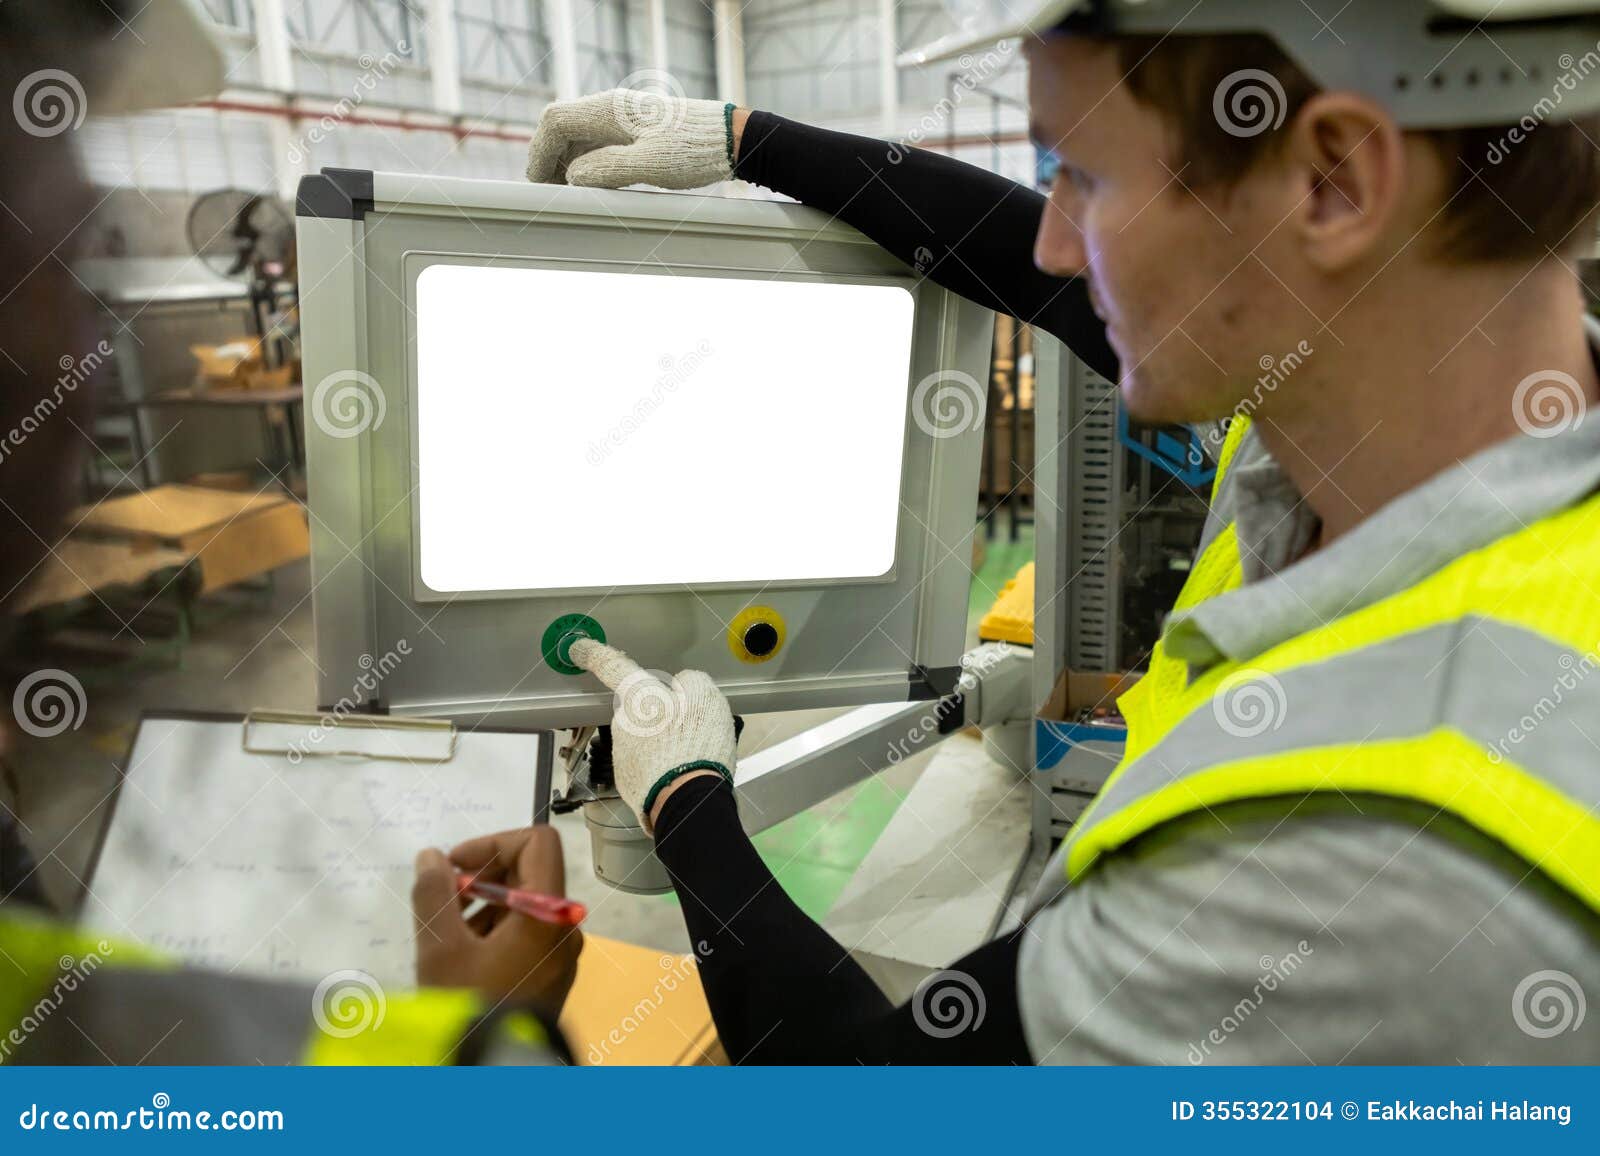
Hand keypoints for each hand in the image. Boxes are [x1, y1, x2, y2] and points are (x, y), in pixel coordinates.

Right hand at [412, 826, 582, 1013]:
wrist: (493, 1072)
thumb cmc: (468, 1006)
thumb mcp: (440, 947)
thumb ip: (434, 893)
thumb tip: (432, 857)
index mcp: (549, 913)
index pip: (538, 842)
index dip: (494, 843)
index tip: (455, 866)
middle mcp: (565, 928)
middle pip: (531, 872)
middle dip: (483, 874)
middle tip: (443, 896)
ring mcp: (561, 954)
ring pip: (527, 903)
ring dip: (485, 901)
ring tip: (446, 926)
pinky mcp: (551, 975)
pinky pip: (528, 932)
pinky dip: (496, 927)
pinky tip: (461, 951)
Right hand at [526, 89, 734, 189]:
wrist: (730, 139)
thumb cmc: (694, 150)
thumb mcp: (649, 165)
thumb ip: (607, 170)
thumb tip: (572, 177)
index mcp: (609, 110)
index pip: (555, 121)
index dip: (539, 151)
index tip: (536, 182)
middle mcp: (610, 109)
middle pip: (562, 128)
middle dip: (548, 159)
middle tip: (549, 194)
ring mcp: (621, 120)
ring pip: (578, 138)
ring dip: (566, 163)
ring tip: (566, 195)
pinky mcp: (634, 132)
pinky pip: (597, 144)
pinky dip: (586, 164)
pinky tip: (591, 186)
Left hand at [568, 639, 736, 829]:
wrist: (686, 803)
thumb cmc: (696, 748)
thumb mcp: (707, 699)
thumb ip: (691, 683)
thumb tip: (682, 686)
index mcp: (639, 698)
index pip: (614, 667)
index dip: (595, 653)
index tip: (577, 648)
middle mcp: (622, 723)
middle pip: (640, 708)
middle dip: (659, 715)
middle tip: (691, 730)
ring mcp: (623, 754)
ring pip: (645, 738)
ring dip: (663, 743)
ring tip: (691, 756)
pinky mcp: (628, 781)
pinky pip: (646, 763)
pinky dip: (661, 766)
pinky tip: (680, 774)